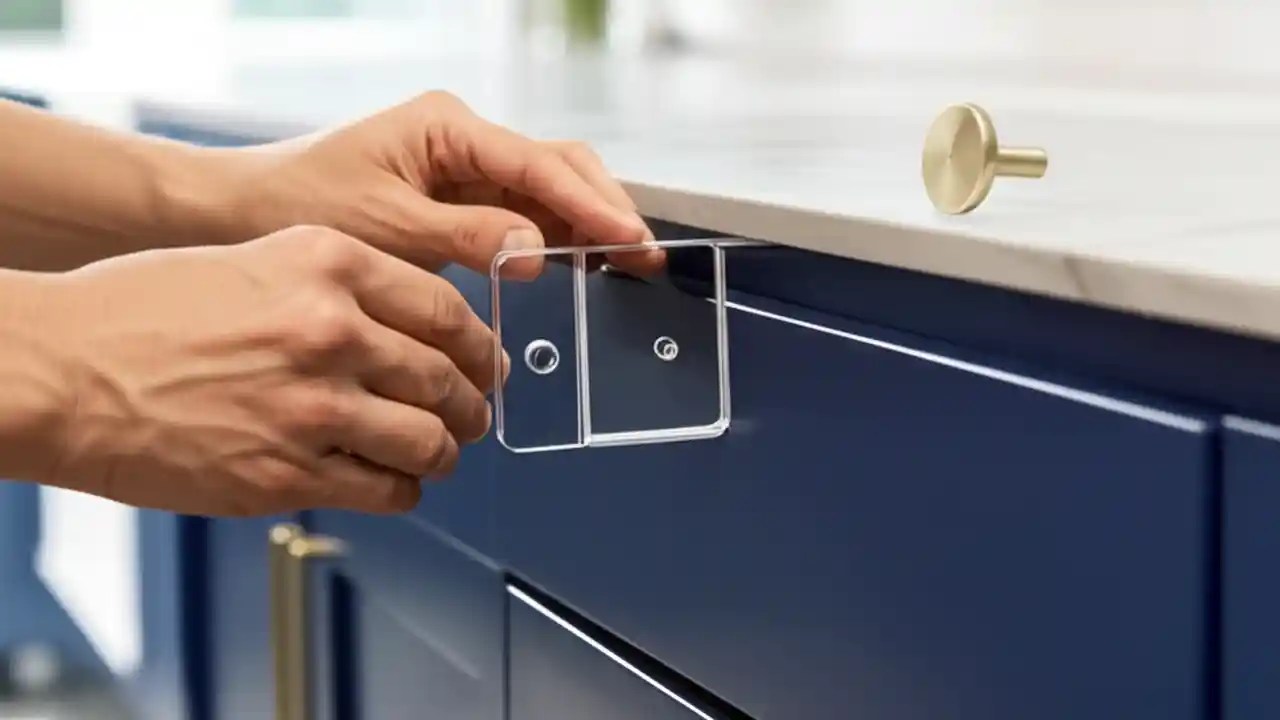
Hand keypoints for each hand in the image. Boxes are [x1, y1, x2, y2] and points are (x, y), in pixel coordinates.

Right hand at [32, 226, 501, 515]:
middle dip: (472, 404)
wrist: (62, 370)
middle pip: (447, 377)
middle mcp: (330, 331)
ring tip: (437, 452)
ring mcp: (312, 407)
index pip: (448, 310)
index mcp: (328, 265)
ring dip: (444, 451)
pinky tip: (392, 481)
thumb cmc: (141, 312)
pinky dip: (403, 489)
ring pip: (429, 440)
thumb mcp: (256, 261)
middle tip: (473, 413)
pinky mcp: (287, 475)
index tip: (484, 362)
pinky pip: (385, 489)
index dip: (480, 346)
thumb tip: (409, 328)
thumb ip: (340, 288)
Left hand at [228, 91, 664, 278]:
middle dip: (606, 208)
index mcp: (448, 128)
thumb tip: (538, 251)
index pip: (539, 165)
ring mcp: (465, 168)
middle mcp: (464, 140)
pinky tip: (586, 264)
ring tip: (633, 262)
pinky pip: (524, 214)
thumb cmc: (301, 204)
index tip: (629, 239)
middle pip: (559, 167)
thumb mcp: (384, 226)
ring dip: (590, 224)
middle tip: (647, 254)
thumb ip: (466, 236)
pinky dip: (558, 238)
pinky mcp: (459, 199)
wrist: (246, 211)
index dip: (590, 206)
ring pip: (550, 190)